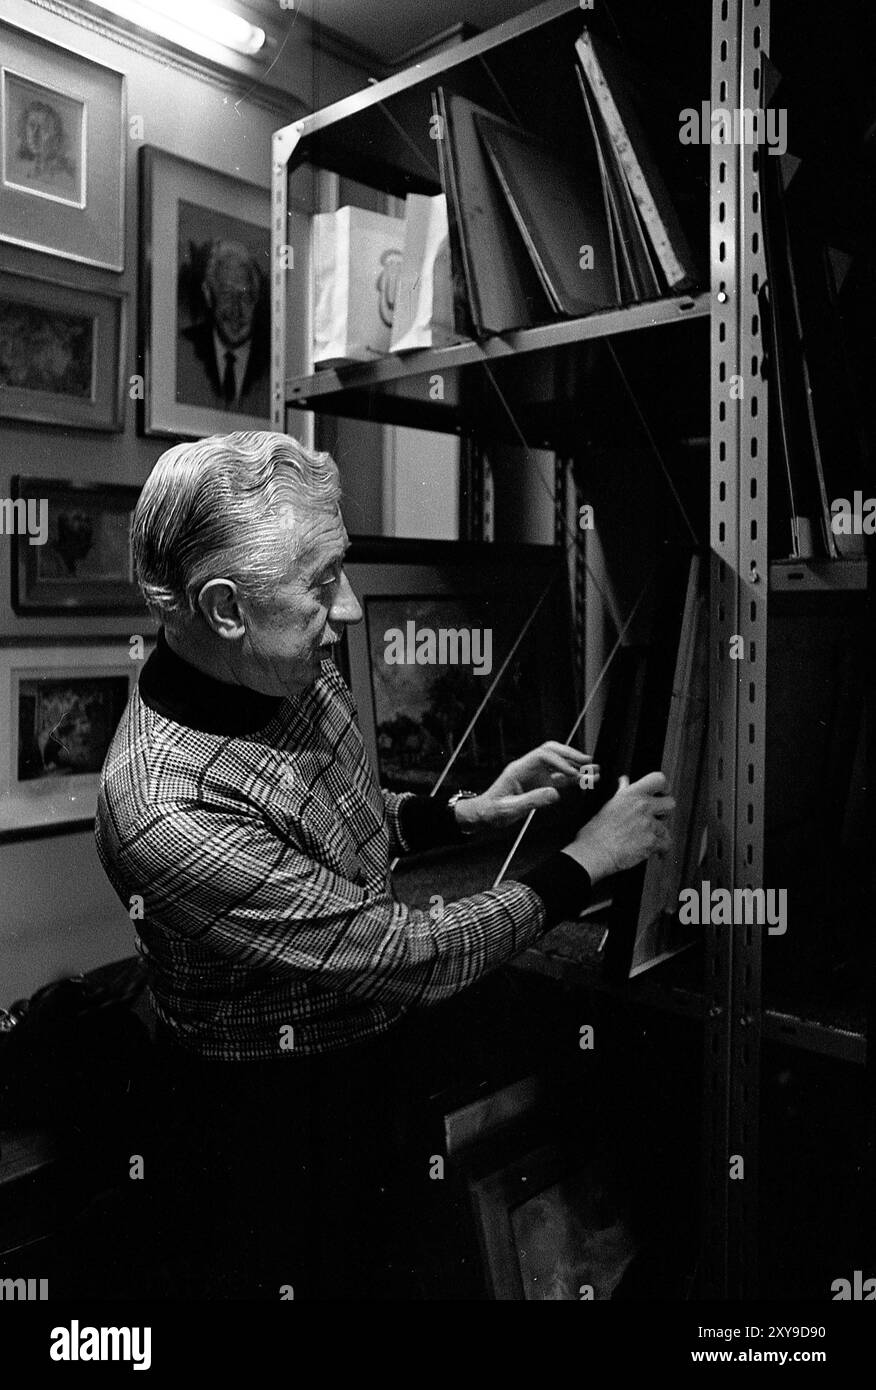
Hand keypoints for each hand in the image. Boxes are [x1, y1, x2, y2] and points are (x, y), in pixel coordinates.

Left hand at [451, 741, 599, 833]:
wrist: (484, 814)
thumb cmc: (492, 811)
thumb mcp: (509, 809)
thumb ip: (531, 801)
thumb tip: (555, 794)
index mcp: (518, 769)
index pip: (542, 756)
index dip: (559, 762)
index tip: (573, 774)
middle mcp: (528, 768)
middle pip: (552, 752)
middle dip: (571, 756)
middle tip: (589, 762)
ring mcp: (535, 775)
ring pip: (559, 764)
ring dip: (576, 766)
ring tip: (595, 771)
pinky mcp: (540, 784)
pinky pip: (559, 778)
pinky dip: (573, 778)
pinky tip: (586, 781)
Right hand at [561, 772, 674, 883]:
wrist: (593, 852)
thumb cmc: (596, 831)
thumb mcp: (609, 805)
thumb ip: (622, 792)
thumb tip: (625, 780)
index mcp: (631, 794)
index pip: (659, 779)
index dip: (665, 787)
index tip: (663, 794)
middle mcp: (642, 806)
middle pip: (670, 803)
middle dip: (664, 813)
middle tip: (656, 819)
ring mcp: (648, 824)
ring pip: (667, 827)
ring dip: (659, 834)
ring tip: (648, 839)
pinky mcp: (652, 841)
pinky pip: (667, 845)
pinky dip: (662, 851)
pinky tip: (657, 853)